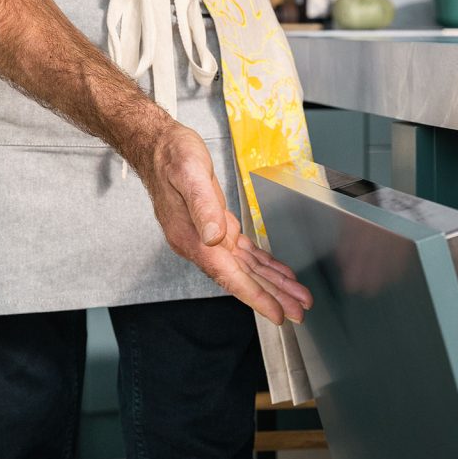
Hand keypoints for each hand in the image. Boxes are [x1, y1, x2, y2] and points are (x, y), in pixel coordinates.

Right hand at [138, 124, 312, 324]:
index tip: (276, 313)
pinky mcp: (217, 228)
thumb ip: (203, 206)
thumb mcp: (190, 174)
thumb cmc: (171, 156)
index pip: (229, 276)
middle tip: (299, 312)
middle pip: (242, 279)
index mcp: (193, 238)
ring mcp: (209, 238)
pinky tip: (279, 273)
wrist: (157, 145)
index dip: (255, 296)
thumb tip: (214, 237)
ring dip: (272, 284)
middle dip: (272, 297)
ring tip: (297, 297)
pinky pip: (244, 254)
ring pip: (246, 269)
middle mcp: (201, 244)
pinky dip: (263, 265)